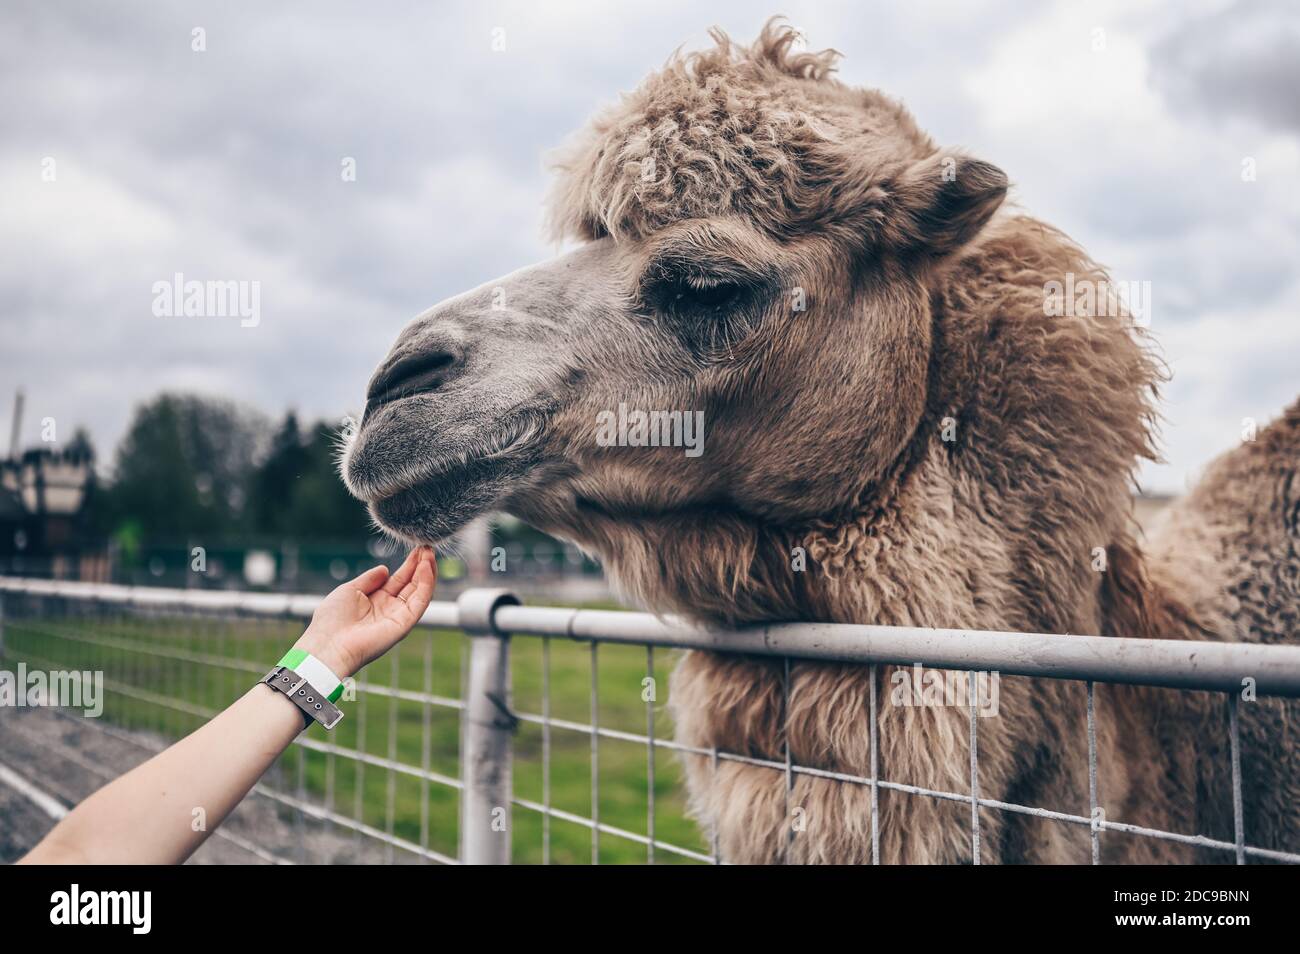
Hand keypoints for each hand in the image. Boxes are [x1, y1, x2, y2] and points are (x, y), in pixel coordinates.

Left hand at [293, 547, 436, 678]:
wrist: (328, 644)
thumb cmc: (332, 620)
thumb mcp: (350, 590)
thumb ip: (369, 579)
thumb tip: (385, 568)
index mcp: (377, 601)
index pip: (399, 580)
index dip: (409, 565)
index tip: (417, 549)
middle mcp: (390, 609)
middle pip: (412, 584)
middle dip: (421, 565)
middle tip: (428, 547)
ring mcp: (399, 617)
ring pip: (420, 592)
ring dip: (427, 572)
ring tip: (429, 553)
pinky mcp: (404, 624)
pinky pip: (420, 602)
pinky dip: (426, 584)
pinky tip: (426, 568)